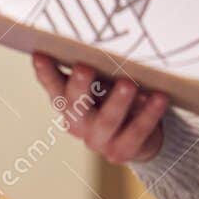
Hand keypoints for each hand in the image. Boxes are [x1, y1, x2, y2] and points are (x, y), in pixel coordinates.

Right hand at [31, 53, 169, 164]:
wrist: (139, 138)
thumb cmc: (116, 99)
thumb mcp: (104, 83)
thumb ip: (101, 70)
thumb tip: (107, 46)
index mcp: (68, 103)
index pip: (53, 86)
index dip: (45, 72)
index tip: (40, 54)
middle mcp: (77, 123)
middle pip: (74, 104)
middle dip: (79, 85)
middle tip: (84, 67)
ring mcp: (98, 141)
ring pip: (107, 120)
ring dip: (118, 101)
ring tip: (129, 84)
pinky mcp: (121, 152)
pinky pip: (136, 132)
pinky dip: (149, 115)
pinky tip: (159, 98)